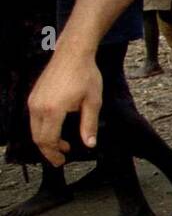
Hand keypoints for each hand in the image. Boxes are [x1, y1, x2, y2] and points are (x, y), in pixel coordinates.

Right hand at [27, 50, 102, 166]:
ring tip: (63, 146)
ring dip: (47, 140)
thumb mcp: (93, 102)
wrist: (72, 54)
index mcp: (53, 110)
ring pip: (34, 129)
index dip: (54, 153)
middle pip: (37, 137)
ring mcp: (33, 101)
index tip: (62, 161)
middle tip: (61, 159)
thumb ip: (89, 125)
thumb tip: (90, 144)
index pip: (48, 140)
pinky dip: (43, 129)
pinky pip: (34, 119)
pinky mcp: (33, 96)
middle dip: (49, 151)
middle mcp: (38, 107)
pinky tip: (57, 131)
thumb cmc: (85, 76)